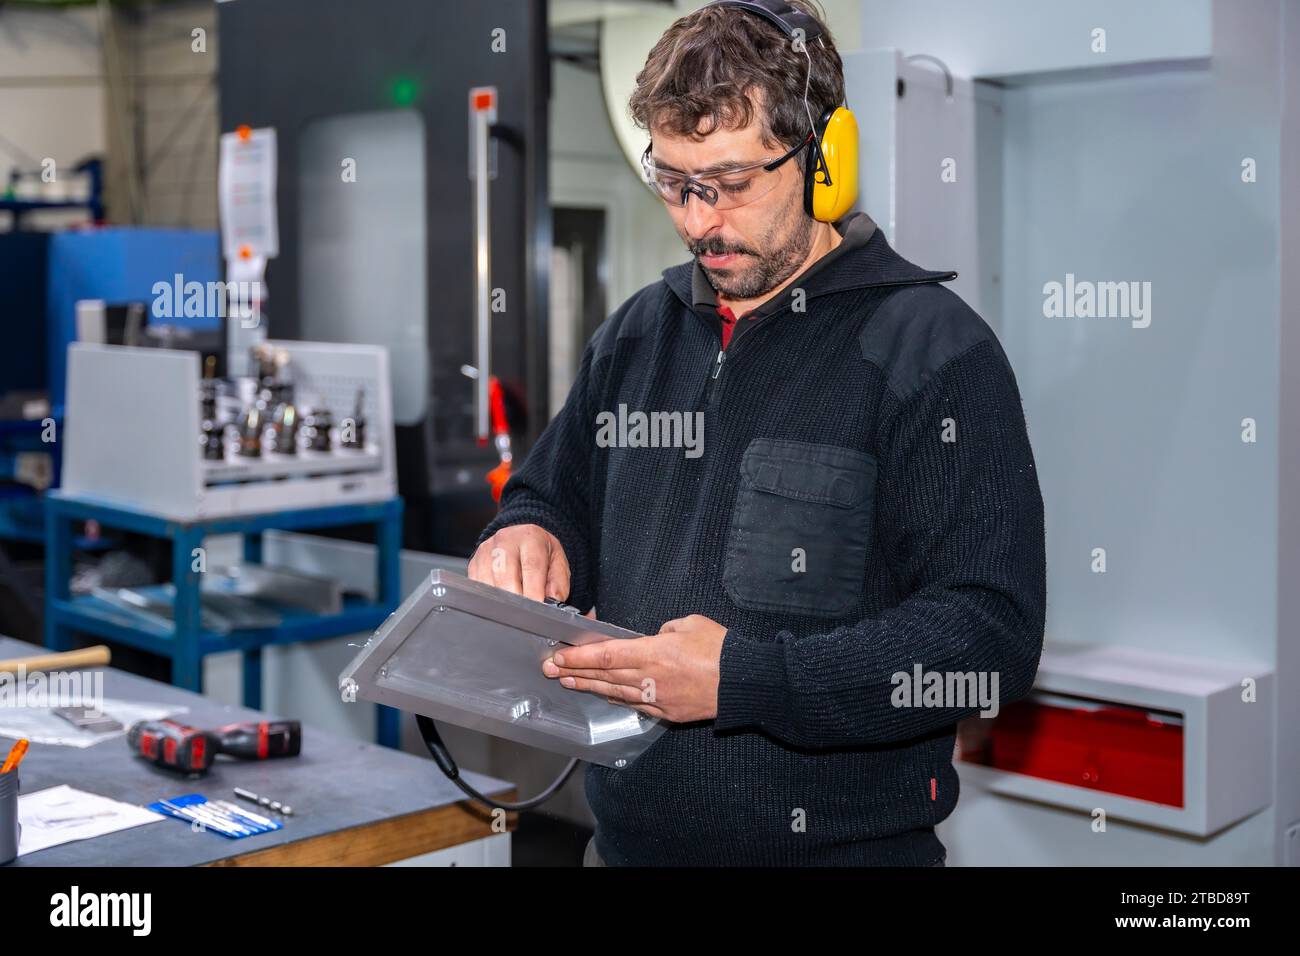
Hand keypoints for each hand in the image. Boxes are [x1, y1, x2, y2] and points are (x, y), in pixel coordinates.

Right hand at [468, 524, 569, 601]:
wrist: (522, 540)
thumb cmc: (540, 552)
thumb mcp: (557, 562)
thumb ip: (558, 583)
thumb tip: (552, 600)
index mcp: (530, 537)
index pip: (531, 566)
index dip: (533, 590)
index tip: (536, 607)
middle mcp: (505, 540)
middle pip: (505, 575)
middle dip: (516, 599)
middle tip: (525, 614)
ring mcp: (486, 551)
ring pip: (488, 583)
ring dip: (501, 602)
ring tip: (514, 609)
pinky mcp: (474, 564)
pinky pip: (477, 587)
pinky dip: (489, 600)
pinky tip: (500, 602)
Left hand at [541, 614, 725, 722]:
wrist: (745, 682)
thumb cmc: (721, 650)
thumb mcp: (690, 624)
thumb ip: (665, 630)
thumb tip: (656, 637)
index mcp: (654, 652)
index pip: (606, 655)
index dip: (579, 657)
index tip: (559, 655)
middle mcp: (650, 678)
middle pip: (604, 676)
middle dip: (575, 672)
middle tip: (552, 670)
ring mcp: (657, 698)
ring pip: (615, 692)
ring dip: (589, 687)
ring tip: (569, 683)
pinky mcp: (668, 712)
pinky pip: (636, 705)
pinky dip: (617, 698)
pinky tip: (605, 695)